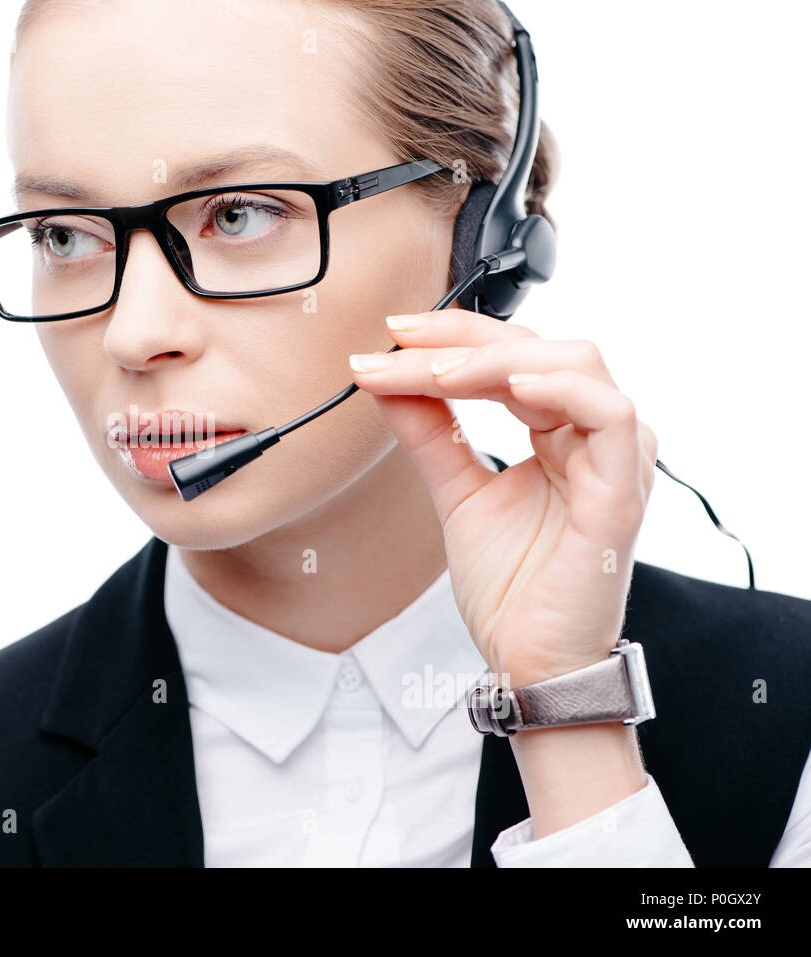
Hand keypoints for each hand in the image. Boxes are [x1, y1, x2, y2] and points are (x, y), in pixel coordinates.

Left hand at [348, 309, 657, 687]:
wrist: (528, 659)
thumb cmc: (511, 585)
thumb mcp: (455, 492)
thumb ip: (430, 434)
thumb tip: (386, 379)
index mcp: (560, 431)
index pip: (514, 354)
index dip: (455, 335)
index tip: (391, 334)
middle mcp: (593, 436)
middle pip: (541, 346)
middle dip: (464, 338)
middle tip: (398, 344)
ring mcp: (615, 460)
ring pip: (575, 365)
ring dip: (498, 358)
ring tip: (437, 371)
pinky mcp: (621, 493)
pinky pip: (610, 416)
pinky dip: (561, 390)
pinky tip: (510, 388)